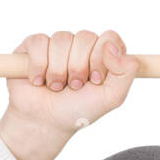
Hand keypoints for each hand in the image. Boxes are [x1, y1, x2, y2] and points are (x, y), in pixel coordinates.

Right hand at [0, 30, 139, 159]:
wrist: (45, 122)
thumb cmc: (78, 109)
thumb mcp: (111, 97)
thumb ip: (125, 71)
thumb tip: (112, 45)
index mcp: (104, 55)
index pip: (110, 38)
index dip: (101, 57)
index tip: (95, 80)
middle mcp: (82, 46)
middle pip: (85, 37)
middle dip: (78, 67)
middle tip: (74, 86)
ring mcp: (58, 45)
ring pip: (61, 39)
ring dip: (58, 70)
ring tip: (57, 87)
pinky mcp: (34, 46)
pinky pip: (39, 42)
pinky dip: (39, 66)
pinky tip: (39, 80)